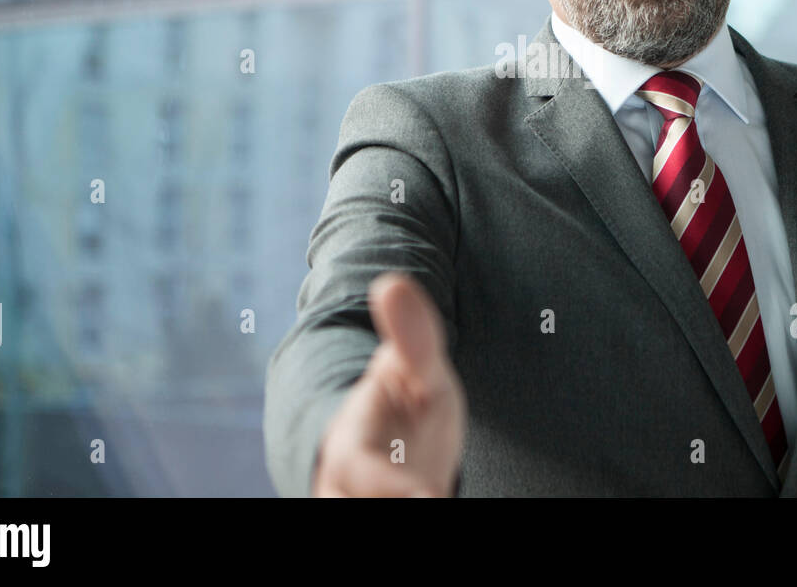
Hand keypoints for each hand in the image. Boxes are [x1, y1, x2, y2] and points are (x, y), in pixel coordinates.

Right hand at [311, 272, 466, 496]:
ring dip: (422, 499)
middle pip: (347, 507)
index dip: (396, 491)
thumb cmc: (405, 403)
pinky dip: (431, 501)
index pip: (366, 477)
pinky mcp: (379, 513)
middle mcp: (347, 494)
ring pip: (361, 515)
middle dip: (390, 504)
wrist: (388, 444)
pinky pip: (413, 509)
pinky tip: (450, 498)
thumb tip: (392, 281)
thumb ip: (411, 335)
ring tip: (445, 496)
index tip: (430, 496)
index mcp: (353, 453)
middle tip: (436, 495)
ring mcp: (358, 508)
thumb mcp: (415, 368)